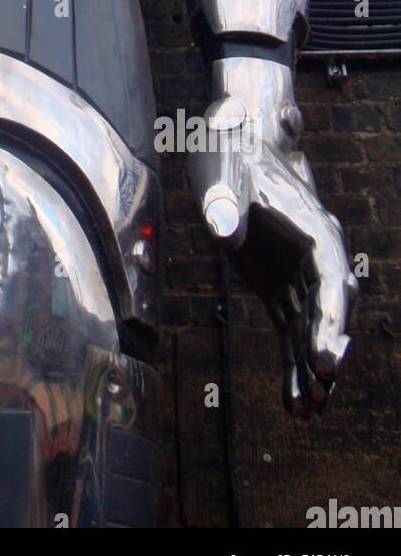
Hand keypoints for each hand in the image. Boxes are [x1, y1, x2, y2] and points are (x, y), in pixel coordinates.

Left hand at [189, 56, 355, 418]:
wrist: (232, 142)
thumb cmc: (231, 154)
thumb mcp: (222, 173)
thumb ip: (223, 204)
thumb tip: (226, 232)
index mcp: (316, 230)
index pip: (332, 284)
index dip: (332, 325)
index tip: (328, 359)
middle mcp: (316, 257)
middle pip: (329, 314)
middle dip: (325, 354)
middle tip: (319, 393)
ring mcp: (299, 274)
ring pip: (311, 330)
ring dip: (310, 370)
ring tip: (305, 413)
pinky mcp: (278, 286)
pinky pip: (291, 331)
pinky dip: (292, 363)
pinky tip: (292, 400)